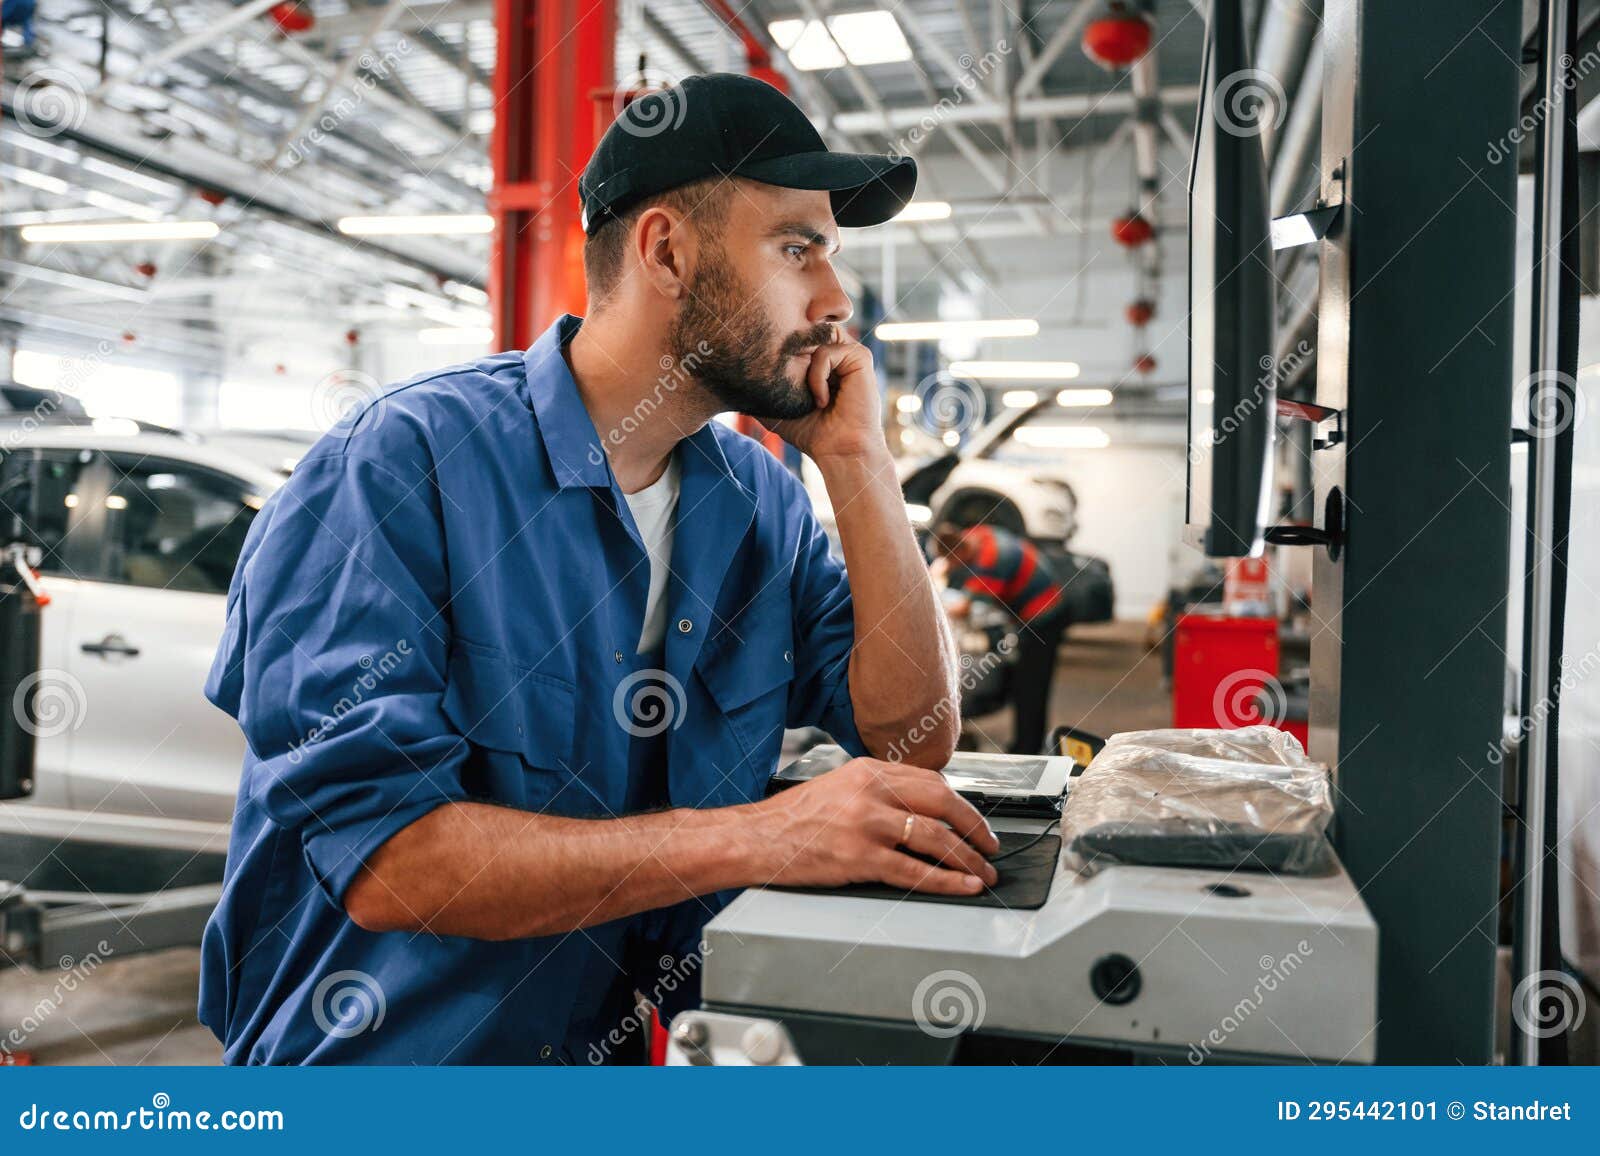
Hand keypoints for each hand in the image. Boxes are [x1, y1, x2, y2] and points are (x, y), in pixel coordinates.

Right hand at [749, 757, 999, 894]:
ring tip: (983, 871)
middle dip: (976, 827)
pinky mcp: (859, 857)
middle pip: (943, 803)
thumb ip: (877, 790)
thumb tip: (920, 807)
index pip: (932, 780)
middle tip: (991, 845)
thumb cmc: (793, 817)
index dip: (962, 803)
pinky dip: (946, 880)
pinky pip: (914, 871)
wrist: (756, 838)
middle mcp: (870, 791)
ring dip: (968, 858)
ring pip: (935, 838)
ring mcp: (866, 824)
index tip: (975, 819)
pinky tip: (962, 885)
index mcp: (868, 770)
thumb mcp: (839, 785)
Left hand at [765, 333, 885, 462]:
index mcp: (819, 358)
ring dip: (803, 368)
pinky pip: (828, 352)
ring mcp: (848, 352)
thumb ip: (758, 387)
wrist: (839, 451)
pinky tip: (821, 401)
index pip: (794, 334)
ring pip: (814, 338)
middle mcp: (834, 351)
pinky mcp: (860, 357)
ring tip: (807, 397)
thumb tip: (727, 376)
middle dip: (789, 352)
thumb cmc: (810, 433)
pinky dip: (817, 377)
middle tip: (788, 384)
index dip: (779, 347)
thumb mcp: (775, 405)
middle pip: (804, 329)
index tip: (771, 370)